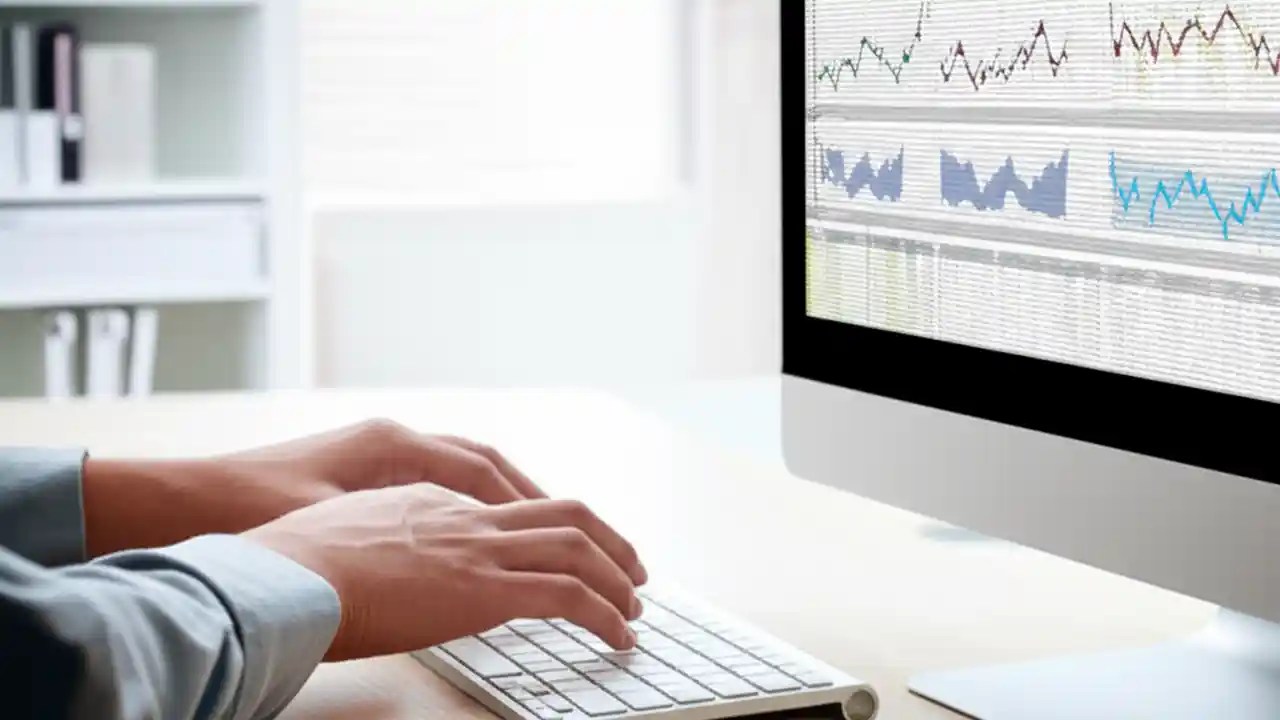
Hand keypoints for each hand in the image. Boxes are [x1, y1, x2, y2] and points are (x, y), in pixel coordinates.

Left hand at [83, 419, 550, 556]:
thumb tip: (456, 559)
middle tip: (587, 532)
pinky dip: (472, 502)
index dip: (531, 503)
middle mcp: (391, 440)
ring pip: (465, 469)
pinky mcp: (362, 472)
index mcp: (389, 444)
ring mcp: (377, 453)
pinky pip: (437, 482)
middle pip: (485, 462)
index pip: (480, 470)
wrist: (178, 501)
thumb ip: (399, 535)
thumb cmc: (247, 511)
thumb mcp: (329, 523)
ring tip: (550, 531)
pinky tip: (485, 531)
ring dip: (509, 498)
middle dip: (538, 497)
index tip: (573, 536)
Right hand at [245, 484, 645, 660]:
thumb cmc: (289, 567)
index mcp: (427, 503)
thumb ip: (368, 549)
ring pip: (578, 546)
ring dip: (616, 576)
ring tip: (633, 607)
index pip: (504, 511)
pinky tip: (618, 636)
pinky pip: (569, 596)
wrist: (283, 574)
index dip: (543, 534)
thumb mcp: (335, 539)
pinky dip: (605, 614)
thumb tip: (369, 573)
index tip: (559, 555)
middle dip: (606, 538)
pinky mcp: (486, 591)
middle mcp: (464, 517)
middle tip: (630, 567)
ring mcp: (478, 550)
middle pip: (562, 513)